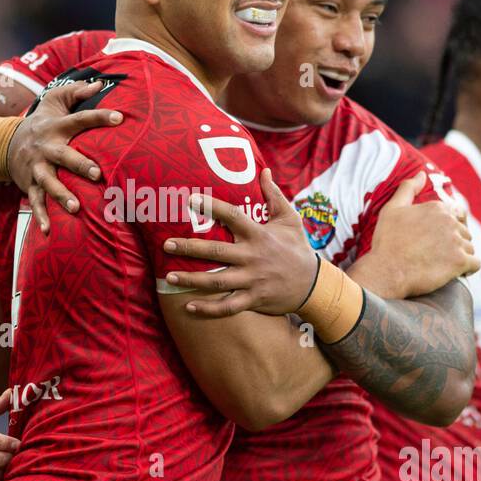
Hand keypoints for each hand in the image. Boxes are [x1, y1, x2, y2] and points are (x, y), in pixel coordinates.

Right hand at [7, 79, 121, 232]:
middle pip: (63, 156)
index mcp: (56, 127)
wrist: (2, 143)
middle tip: (98, 174)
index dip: (99, 117)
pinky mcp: (29, 185)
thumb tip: (101, 82)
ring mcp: (36, 168)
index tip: (120, 118)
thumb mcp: (54, 101)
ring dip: (61, 195)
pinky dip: (40, 217)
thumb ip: (77, 92)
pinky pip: (35, 202)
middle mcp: (46, 148)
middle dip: (79, 165)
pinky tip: (48, 232)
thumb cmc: (40, 121)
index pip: (80, 120)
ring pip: (48, 183)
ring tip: (76, 208)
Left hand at [161, 168, 317, 318]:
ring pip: (217, 282)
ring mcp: (252, 280)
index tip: (189, 200)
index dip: (211, 207)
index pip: (233, 216)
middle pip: (216, 252)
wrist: (314, 284)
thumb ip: (274, 196)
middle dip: (190, 248)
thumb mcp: (290, 219)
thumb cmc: (297, 248)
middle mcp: (253, 257)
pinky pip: (228, 307)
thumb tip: (265, 170)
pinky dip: (208, 310)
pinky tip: (189, 308)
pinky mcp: (253, 300)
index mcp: (259, 234)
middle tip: (166, 244)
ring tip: (169, 277)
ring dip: (191, 280)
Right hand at [348, 172, 479, 299]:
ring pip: (469, 248)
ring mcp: (456, 242)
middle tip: (436, 255)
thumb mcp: (392, 209)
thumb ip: (408, 188)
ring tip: (442, 265)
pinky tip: (455, 273)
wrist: (386, 271)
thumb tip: (422, 174)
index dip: (450, 228)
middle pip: (464, 232)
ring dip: (460, 257)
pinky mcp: (460, 262)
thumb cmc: (387, 241)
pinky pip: (475, 264)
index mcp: (437, 208)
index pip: (458, 215)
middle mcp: (449, 222)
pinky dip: (468, 269)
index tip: (437, 240)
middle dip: (454, 243)